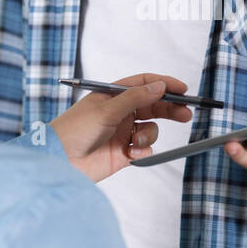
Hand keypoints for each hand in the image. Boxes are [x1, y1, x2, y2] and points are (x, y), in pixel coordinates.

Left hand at [50, 73, 192, 181]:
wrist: (59, 163)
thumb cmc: (74, 130)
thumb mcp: (106, 109)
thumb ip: (135, 98)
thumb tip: (160, 86)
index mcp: (113, 95)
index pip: (144, 84)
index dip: (164, 85)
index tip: (183, 90)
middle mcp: (120, 112)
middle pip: (153, 106)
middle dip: (169, 109)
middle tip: (186, 113)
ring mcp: (122, 132)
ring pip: (150, 129)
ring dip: (149, 135)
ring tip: (136, 142)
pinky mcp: (124, 152)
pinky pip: (144, 148)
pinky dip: (142, 151)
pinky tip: (130, 154)